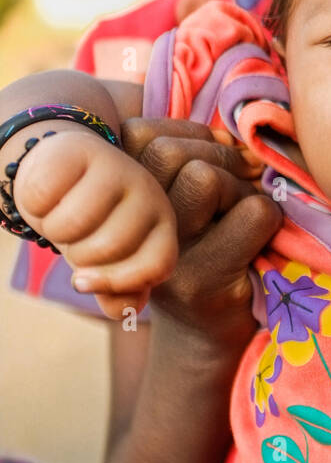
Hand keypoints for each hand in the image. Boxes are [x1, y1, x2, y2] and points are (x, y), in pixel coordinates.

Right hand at [13, 128, 177, 319]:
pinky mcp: (80, 151)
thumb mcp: (105, 262)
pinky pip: (44, 197)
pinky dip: (36, 206)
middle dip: (78, 255)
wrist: (64, 169)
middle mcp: (148, 192)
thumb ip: (119, 292)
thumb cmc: (91, 224)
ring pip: (74, 223)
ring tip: (60, 219)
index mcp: (162, 222)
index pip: (156, 264)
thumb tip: (123, 311)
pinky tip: (47, 196)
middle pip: (110, 246)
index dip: (119, 282)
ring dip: (53, 231)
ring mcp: (117, 167)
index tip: (82, 282)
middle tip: (73, 240)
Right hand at [122, 119, 283, 347]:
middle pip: (169, 153)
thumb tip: (234, 133)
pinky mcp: (202, 281)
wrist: (202, 339)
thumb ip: (195, 158)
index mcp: (121, 201)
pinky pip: (253, 213)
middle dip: (219, 155)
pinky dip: (270, 216)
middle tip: (239, 182)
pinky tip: (260, 240)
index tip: (212, 156)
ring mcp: (163, 255)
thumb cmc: (202, 255)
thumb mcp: (184, 202)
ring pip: (204, 177)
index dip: (188, 133)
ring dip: (241, 187)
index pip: (139, 133)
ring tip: (243, 214)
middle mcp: (131, 227)